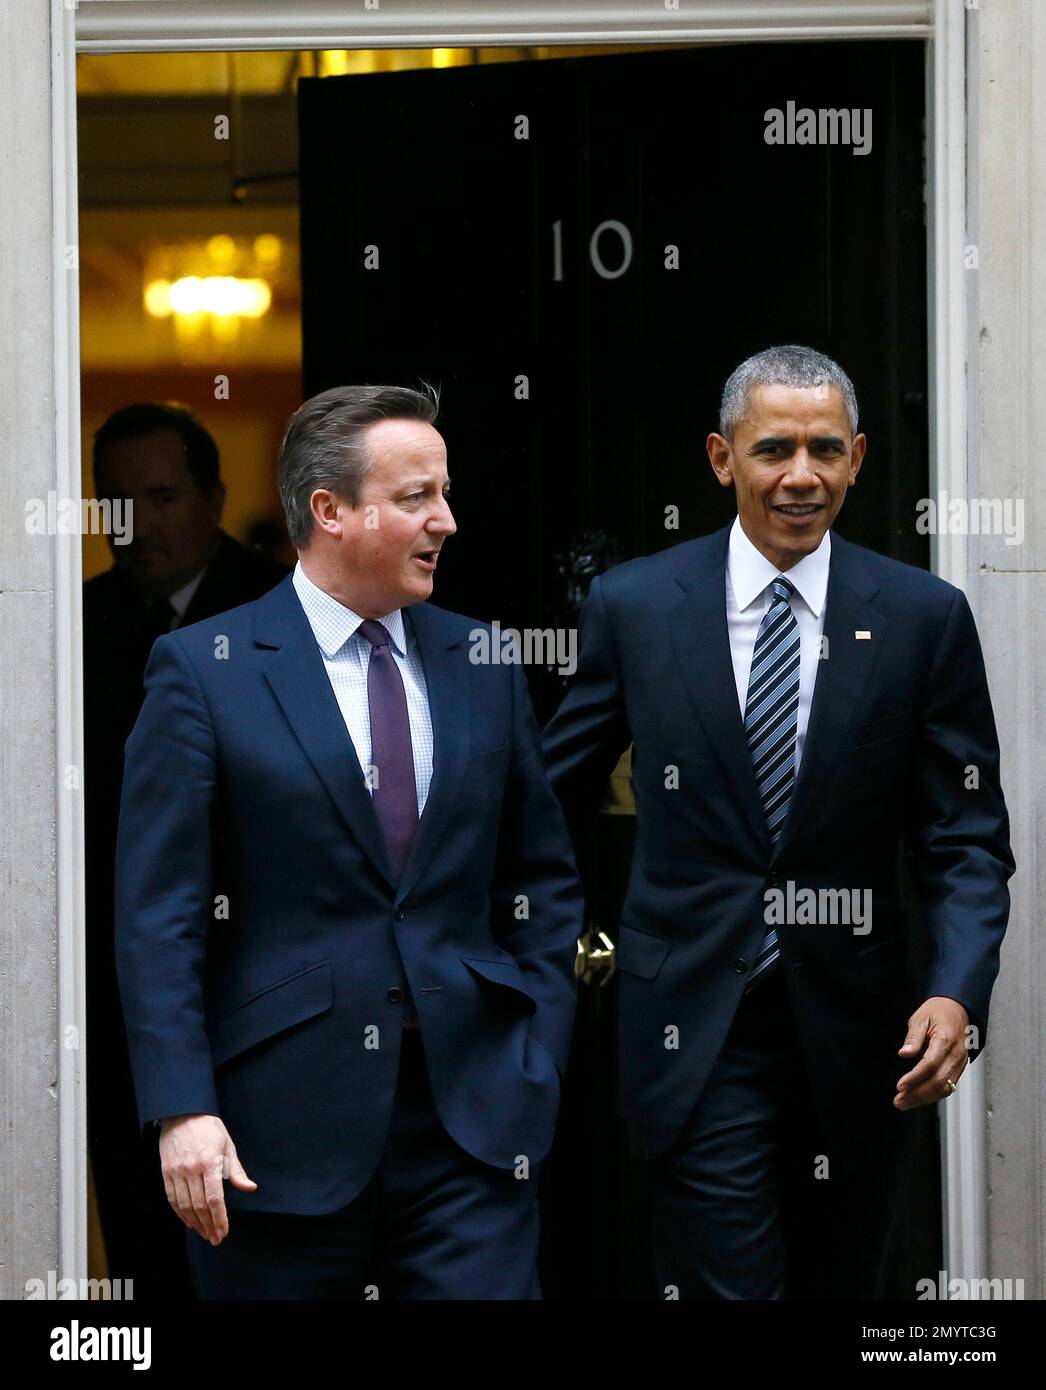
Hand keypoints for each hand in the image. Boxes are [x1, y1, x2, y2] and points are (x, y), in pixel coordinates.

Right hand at [158, 1114, 256, 1244]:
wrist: (182, 1113)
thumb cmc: (209, 1128)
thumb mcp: (227, 1145)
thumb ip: (236, 1170)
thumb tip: (250, 1188)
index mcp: (210, 1163)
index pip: (215, 1199)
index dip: (220, 1219)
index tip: (223, 1232)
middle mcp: (191, 1169)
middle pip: (200, 1206)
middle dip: (209, 1225)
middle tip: (216, 1238)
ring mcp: (177, 1172)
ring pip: (185, 1206)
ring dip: (195, 1223)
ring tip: (204, 1233)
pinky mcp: (166, 1173)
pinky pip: (172, 1198)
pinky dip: (180, 1213)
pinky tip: (189, 1221)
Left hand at [894, 997, 968, 1109]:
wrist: (958, 1009)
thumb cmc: (938, 1012)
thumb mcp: (921, 1018)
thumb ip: (913, 1037)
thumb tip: (904, 1053)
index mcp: (946, 1039)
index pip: (930, 1064)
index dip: (915, 1077)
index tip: (900, 1086)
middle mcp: (956, 1054)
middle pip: (938, 1081)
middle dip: (918, 1094)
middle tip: (899, 1101)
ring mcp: (960, 1063)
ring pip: (945, 1088)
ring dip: (924, 1099)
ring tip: (905, 1103)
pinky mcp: (960, 1068)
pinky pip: (948, 1086)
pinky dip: (933, 1095)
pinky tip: (919, 1098)